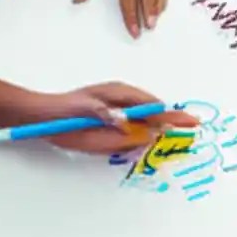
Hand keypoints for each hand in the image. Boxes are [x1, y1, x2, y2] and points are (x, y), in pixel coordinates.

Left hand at [40, 82, 197, 154]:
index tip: (186, 120)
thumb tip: (126, 120)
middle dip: (171, 119)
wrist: (43, 118)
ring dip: (159, 130)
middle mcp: (124, 103)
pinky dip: (144, 139)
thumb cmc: (63, 112)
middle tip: (193, 124)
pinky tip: (148, 142)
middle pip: (153, 112)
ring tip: (180, 129)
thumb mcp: (82, 110)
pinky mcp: (115, 128)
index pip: (151, 106)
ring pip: (146, 124)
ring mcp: (121, 115)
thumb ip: (104, 114)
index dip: (169, 114)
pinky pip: (134, 135)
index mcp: (120, 94)